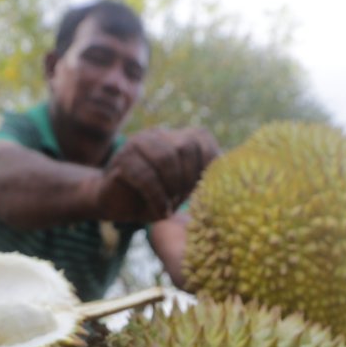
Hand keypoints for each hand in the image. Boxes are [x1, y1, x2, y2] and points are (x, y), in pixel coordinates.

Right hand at [93, 127, 220, 223]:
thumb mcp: (181, 188)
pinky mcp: (121, 161)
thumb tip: (233, 180)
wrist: (112, 203)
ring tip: (170, 207)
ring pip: (165, 158)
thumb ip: (201, 178)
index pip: (201, 138)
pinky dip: (157, 198)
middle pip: (185, 146)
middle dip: (188, 179)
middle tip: (182, 201)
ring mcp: (136, 144)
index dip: (207, 165)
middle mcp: (157, 134)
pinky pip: (145, 176)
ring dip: (172, 188)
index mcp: (174, 136)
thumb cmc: (152, 198)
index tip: (202, 190)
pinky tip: (159, 212)